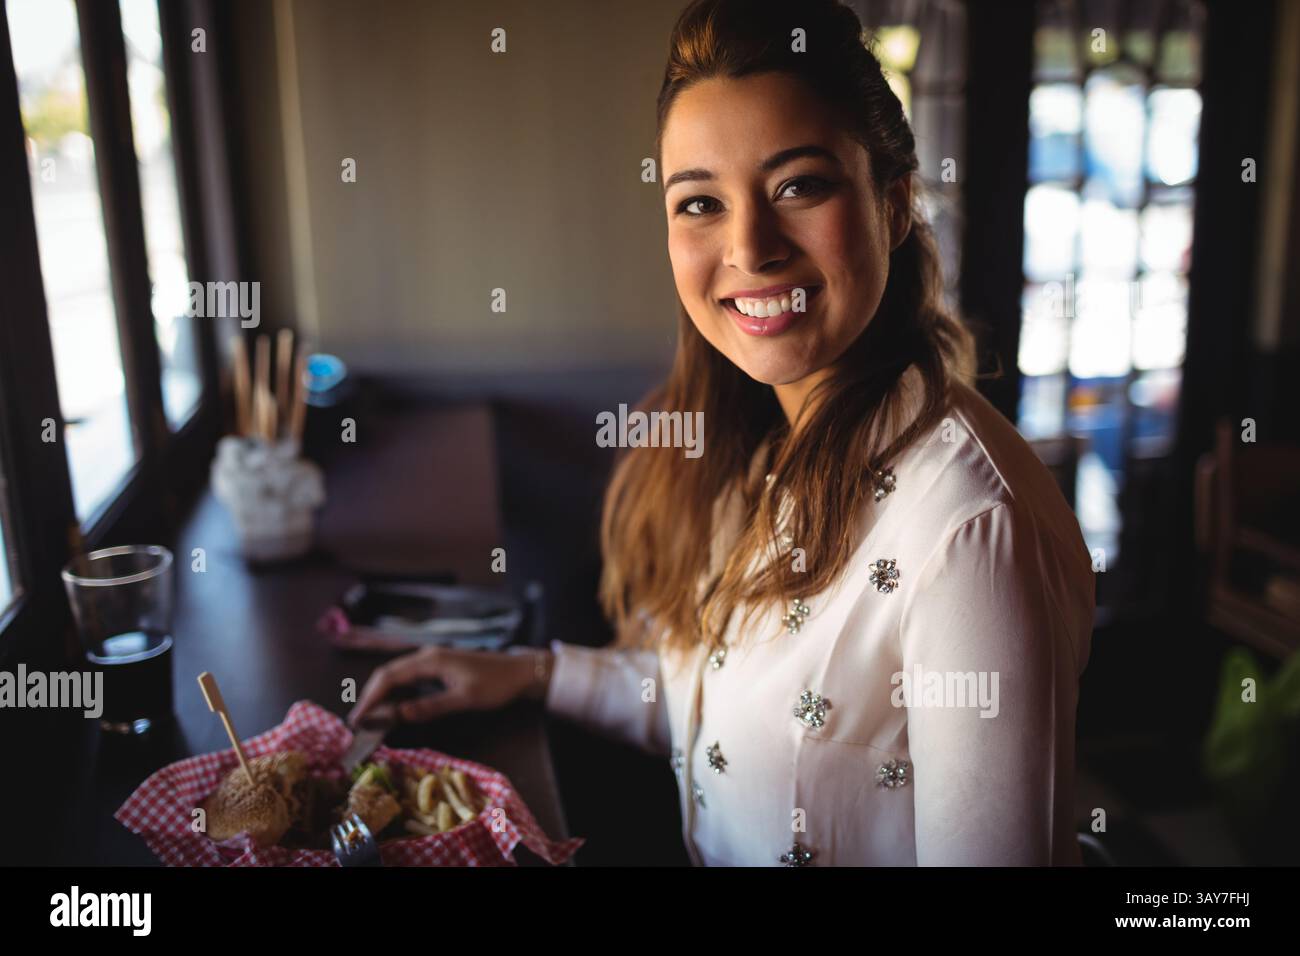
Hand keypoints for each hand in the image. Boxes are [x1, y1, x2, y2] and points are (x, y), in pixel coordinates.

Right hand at [346, 646, 548, 725]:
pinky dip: (395, 692)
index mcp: (430, 660)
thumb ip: (431, 707)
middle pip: (388, 674)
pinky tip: (393, 707)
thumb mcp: (465, 699)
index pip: (389, 677)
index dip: (370, 698)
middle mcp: (427, 656)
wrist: (520, 672)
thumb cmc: (496, 684)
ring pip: (397, 675)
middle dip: (370, 696)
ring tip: (369, 716)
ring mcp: (432, 660)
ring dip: (381, 694)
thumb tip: (399, 716)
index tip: (357, 719)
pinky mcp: (438, 667)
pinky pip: (408, 678)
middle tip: (358, 722)